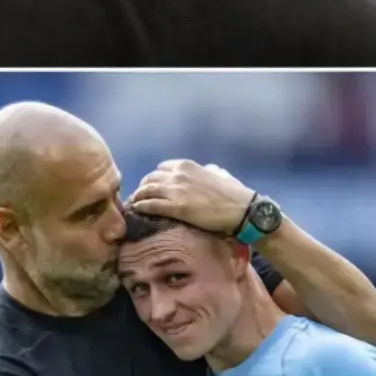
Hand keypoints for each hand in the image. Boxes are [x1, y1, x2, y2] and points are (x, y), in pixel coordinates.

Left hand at [127, 160, 253, 235]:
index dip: (155, 178)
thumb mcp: (218, 173)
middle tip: (140, 197)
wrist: (241, 209)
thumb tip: (207, 169)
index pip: (160, 168)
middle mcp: (176, 174)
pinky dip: (140, 206)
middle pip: (150, 179)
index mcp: (185, 165)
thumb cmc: (233, 192)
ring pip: (146, 191)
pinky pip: (150, 204)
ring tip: (134, 205)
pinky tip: (136, 210)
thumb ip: (207, 170)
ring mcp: (174, 190)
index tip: (153, 186)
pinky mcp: (175, 207)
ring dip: (138, 197)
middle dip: (143, 187)